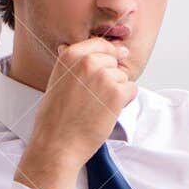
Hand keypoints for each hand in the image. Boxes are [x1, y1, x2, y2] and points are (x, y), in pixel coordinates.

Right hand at [14, 39, 136, 188]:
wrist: (56, 145)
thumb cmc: (56, 118)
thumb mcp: (59, 80)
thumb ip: (78, 64)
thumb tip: (105, 50)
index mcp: (70, 55)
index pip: (101, 44)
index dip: (108, 55)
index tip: (108, 64)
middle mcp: (88, 61)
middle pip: (114, 62)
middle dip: (110, 78)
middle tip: (93, 98)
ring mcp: (104, 76)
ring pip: (123, 77)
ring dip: (116, 91)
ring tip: (96, 107)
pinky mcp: (117, 93)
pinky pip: (132, 90)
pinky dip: (124, 102)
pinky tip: (106, 112)